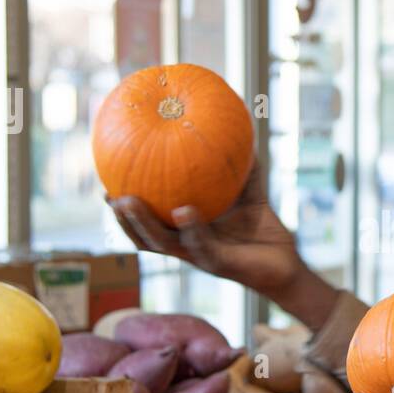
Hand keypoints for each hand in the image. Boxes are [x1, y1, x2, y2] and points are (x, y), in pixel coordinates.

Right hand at [109, 160, 339, 329]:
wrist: (287, 262)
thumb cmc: (264, 228)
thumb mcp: (248, 192)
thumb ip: (239, 165)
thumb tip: (236, 128)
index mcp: (187, 232)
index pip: (148, 224)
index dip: (125, 211)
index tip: (106, 188)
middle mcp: (188, 247)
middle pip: (144, 238)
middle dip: (123, 220)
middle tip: (108, 196)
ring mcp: (201, 257)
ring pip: (162, 244)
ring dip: (143, 225)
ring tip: (128, 202)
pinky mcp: (220, 264)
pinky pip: (200, 244)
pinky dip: (190, 228)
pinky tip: (183, 210)